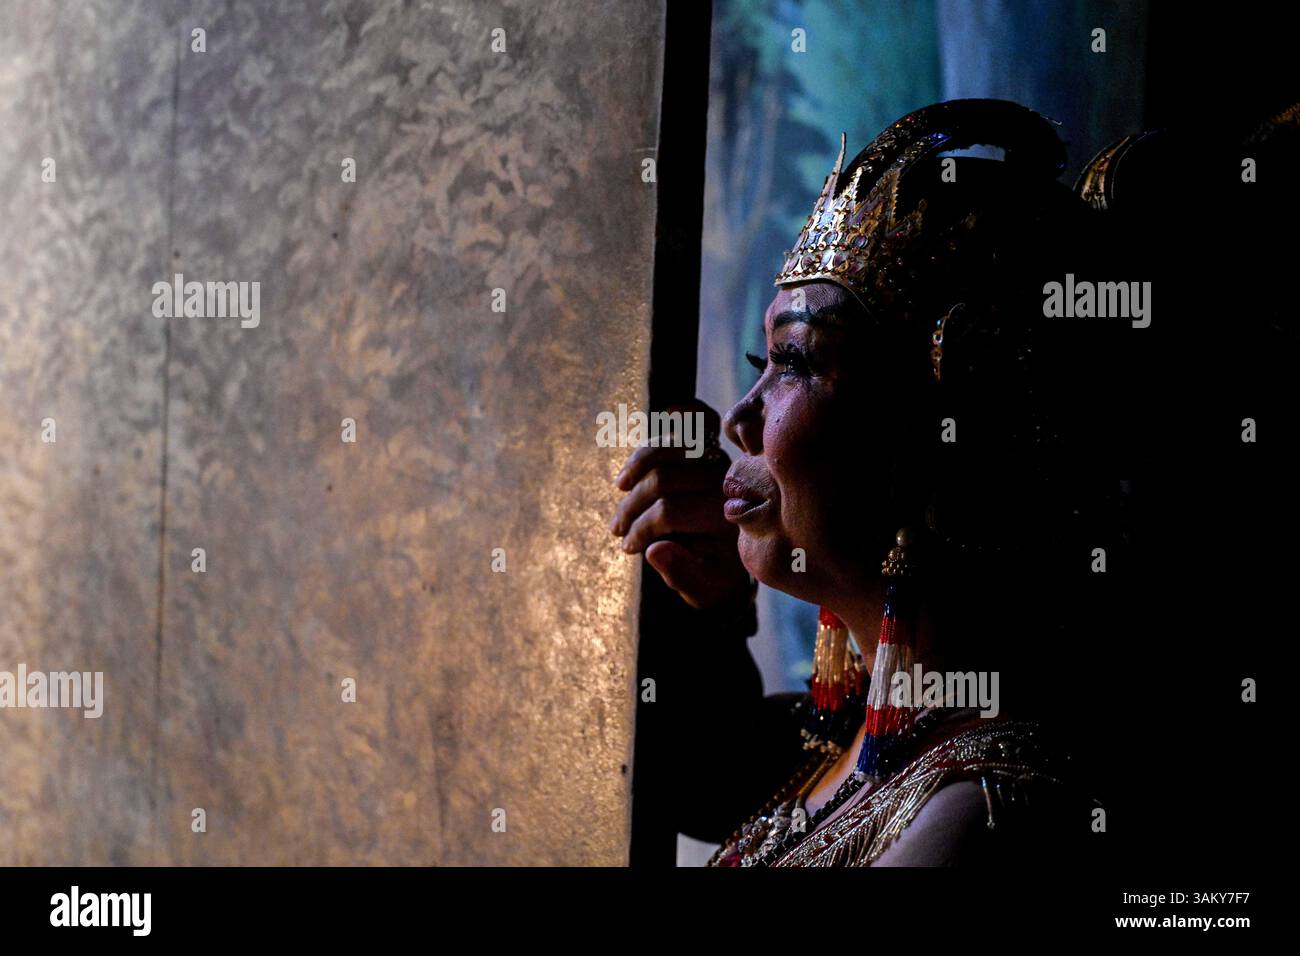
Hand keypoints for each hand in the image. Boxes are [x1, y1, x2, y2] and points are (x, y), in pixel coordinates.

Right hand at [608, 400, 752, 609]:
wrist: (733, 562)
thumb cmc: (715, 578)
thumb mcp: (702, 590)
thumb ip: (681, 573)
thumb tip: (654, 549)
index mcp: (724, 519)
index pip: (669, 510)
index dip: (641, 528)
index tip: (628, 547)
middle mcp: (725, 485)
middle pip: (663, 478)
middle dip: (633, 505)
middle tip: (617, 528)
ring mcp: (719, 463)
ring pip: (671, 446)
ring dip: (637, 465)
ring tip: (621, 488)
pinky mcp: (713, 449)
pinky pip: (702, 420)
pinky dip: (683, 413)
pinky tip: (666, 413)